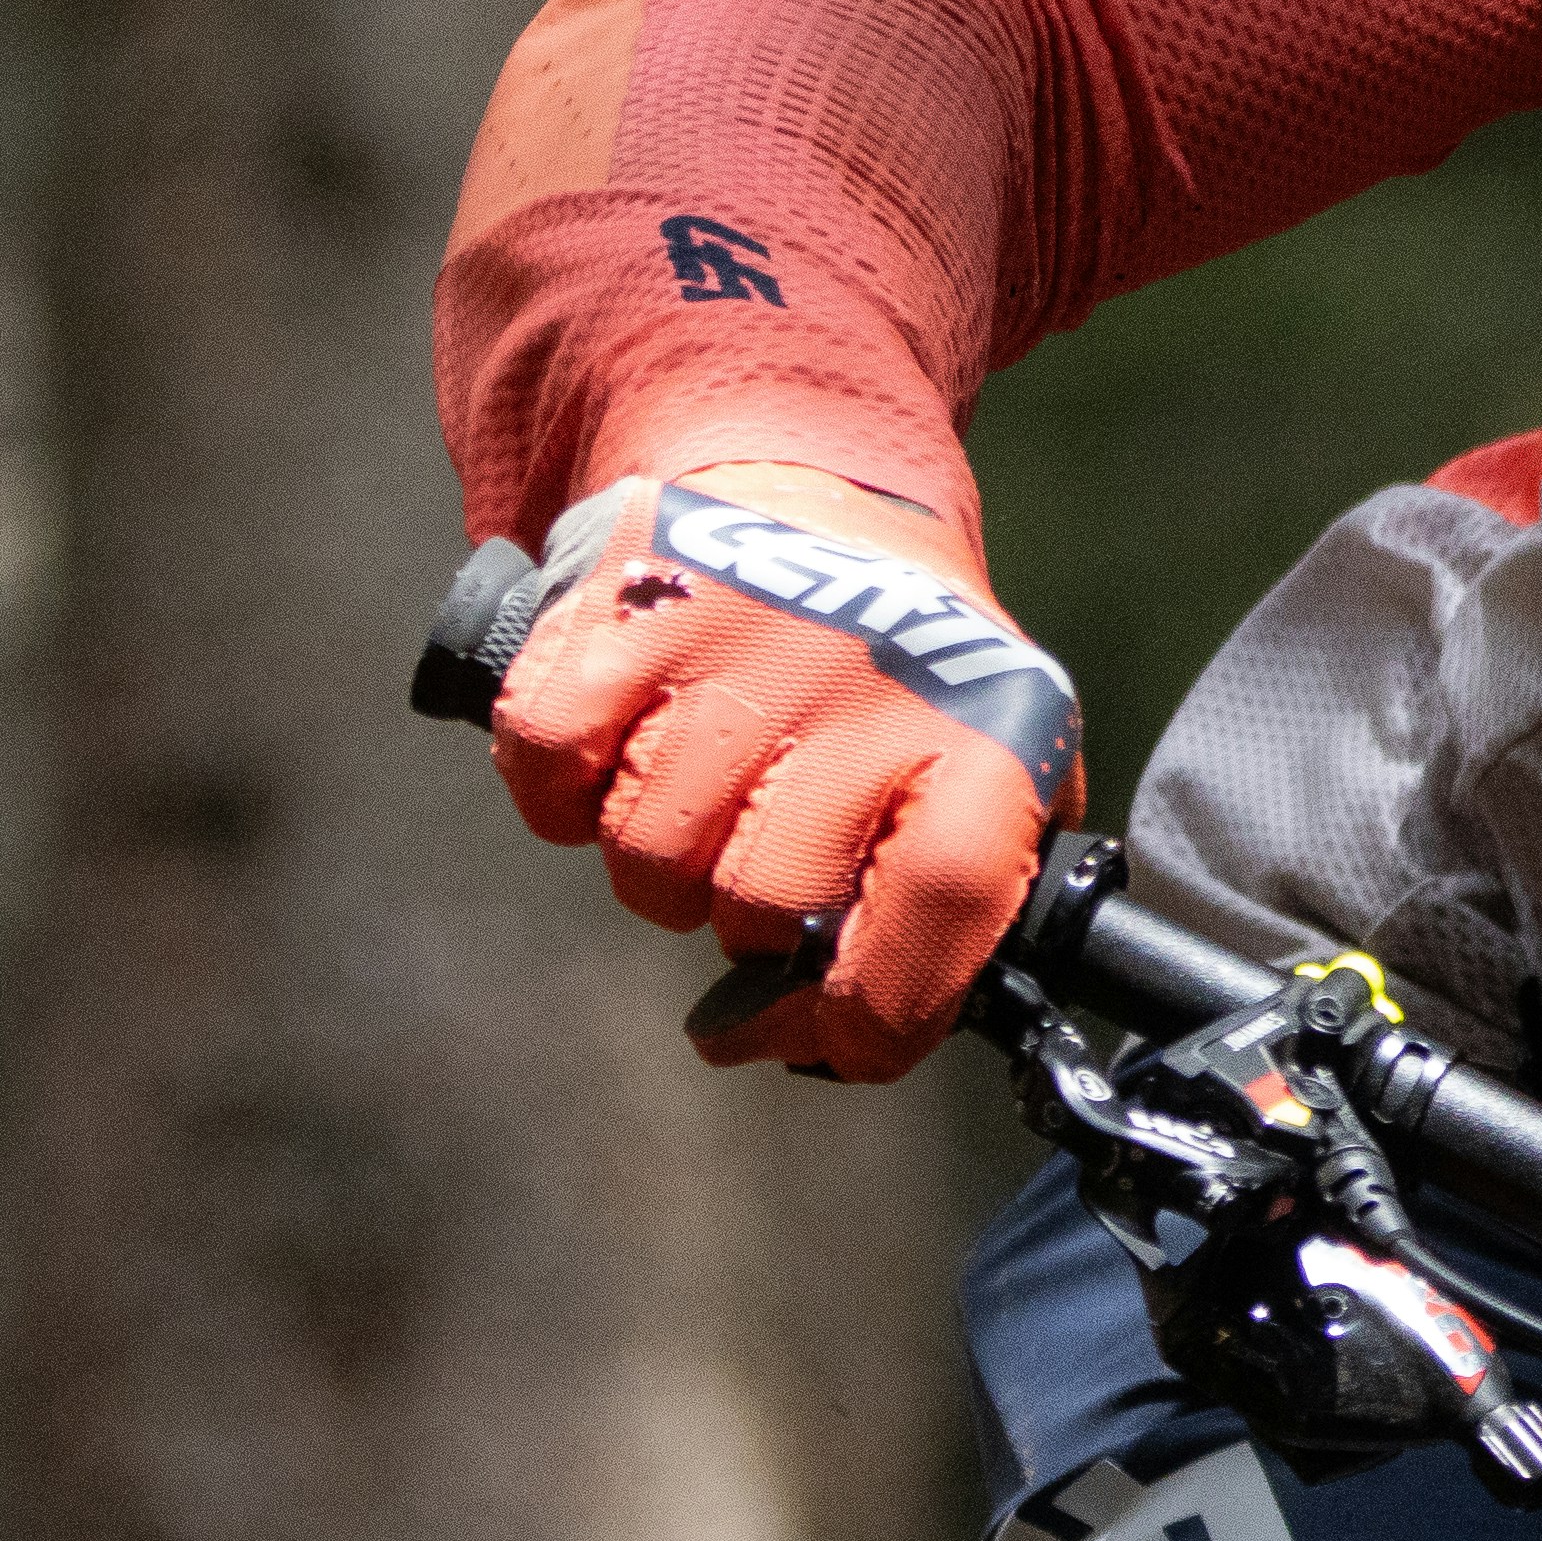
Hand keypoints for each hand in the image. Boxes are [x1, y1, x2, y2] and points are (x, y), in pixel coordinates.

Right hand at [479, 466, 1083, 1080]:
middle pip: (760, 904)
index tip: (828, 1030)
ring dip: (660, 863)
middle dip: (748, 920)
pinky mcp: (625, 603)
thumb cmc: (900, 685)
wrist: (816, 495)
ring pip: (645, 857)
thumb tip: (835, 1045)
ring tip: (706, 794)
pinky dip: (560, 795)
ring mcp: (740, 637)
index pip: (941, 903)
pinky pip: (549, 770)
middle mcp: (867, 679)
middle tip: (763, 859)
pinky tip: (616, 754)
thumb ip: (953, 917)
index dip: (874, 1010)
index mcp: (981, 734)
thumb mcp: (992, 773)